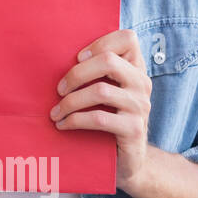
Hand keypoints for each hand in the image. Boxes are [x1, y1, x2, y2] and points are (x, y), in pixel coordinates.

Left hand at [50, 29, 152, 191]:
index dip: (100, 43)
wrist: (127, 159)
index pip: (128, 38)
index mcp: (135, 68)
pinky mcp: (134, 129)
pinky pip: (99, 118)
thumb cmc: (107, 119)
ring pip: (100, 91)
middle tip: (58, 89)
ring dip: (70, 101)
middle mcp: (142, 83)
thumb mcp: (104, 91)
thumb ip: (94, 72)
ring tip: (55, 112)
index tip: (77, 58)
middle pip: (108, 61)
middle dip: (76, 73)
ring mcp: (141, 106)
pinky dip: (75, 120)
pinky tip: (62, 125)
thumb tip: (54, 52)